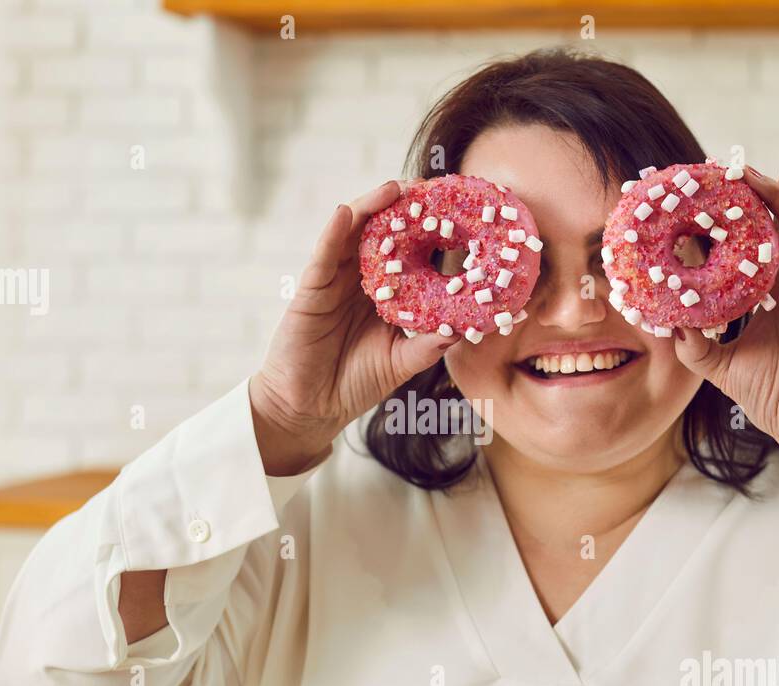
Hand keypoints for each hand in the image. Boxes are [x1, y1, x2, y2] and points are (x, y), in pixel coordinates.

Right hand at [250, 180, 459, 474]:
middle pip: (380, 233)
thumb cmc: (355, 383)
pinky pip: (322, 257)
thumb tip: (467, 330)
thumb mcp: (401, 363)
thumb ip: (429, 346)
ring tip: (392, 188)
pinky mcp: (311, 291)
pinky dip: (332, 234)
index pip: (407, 252)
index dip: (427, 231)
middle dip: (401, 207)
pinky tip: (344, 214)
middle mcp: (359, 279)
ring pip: (351, 235)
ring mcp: (333, 281)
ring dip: (370, 207)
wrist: (311, 407)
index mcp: (384, 292)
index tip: (453, 210)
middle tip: (427, 186)